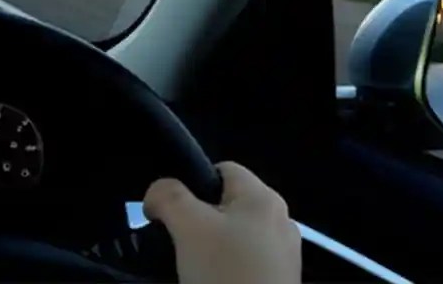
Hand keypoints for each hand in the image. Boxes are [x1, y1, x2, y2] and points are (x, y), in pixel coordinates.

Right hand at [144, 161, 300, 283]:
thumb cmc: (225, 271)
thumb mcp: (187, 225)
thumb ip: (167, 195)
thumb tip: (157, 193)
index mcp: (264, 197)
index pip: (221, 169)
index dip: (190, 184)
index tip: (172, 213)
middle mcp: (281, 220)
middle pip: (225, 205)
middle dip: (198, 220)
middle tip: (179, 243)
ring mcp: (284, 254)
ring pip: (234, 236)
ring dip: (211, 248)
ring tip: (195, 269)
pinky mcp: (280, 280)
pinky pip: (245, 262)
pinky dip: (227, 269)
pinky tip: (213, 282)